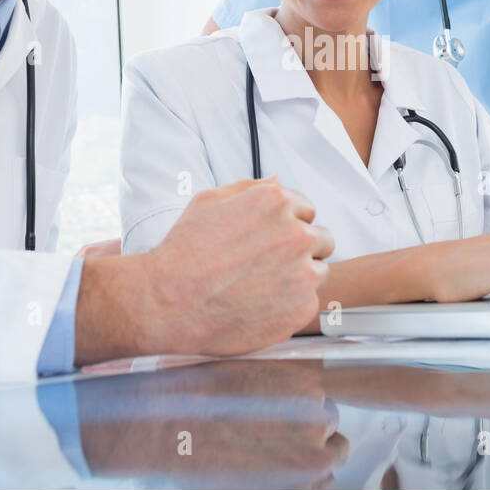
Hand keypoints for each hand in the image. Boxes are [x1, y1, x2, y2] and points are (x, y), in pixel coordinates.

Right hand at [76, 178, 332, 361]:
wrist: (167, 303)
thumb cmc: (183, 252)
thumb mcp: (208, 201)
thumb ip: (249, 188)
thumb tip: (277, 181)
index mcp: (277, 203)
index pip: (307, 210)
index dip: (287, 226)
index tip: (268, 241)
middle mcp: (296, 234)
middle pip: (322, 239)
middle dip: (301, 250)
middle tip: (270, 265)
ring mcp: (303, 273)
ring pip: (318, 272)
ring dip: (299, 277)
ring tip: (262, 288)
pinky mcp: (302, 307)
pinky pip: (308, 302)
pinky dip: (290, 306)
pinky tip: (261, 306)